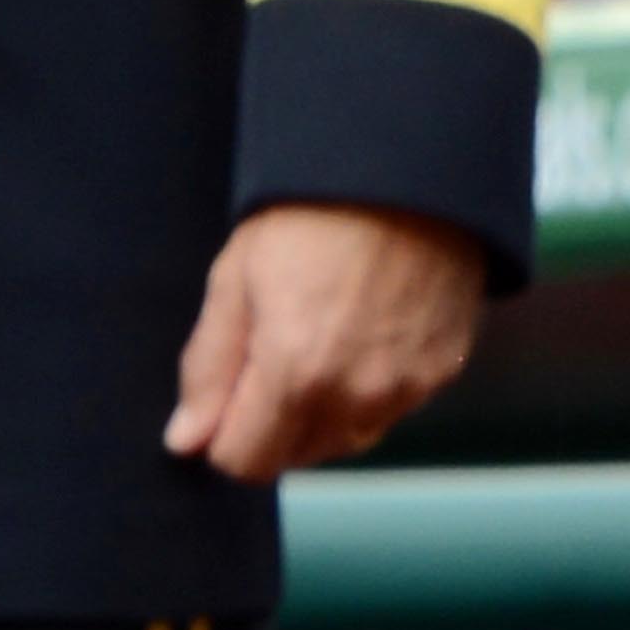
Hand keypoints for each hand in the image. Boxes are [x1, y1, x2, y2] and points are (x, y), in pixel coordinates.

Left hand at [163, 199, 485, 478]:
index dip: (224, 431)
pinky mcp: (443, 370)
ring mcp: (407, 388)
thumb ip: (208, 368)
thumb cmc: (314, 212)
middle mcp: (357, 397)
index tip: (231, 387)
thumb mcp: (237, 276)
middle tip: (277, 348)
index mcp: (296, 375)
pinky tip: (367, 331)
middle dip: (273, 423)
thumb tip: (186, 441)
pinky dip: (372, 388)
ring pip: (346, 438)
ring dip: (325, 411)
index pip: (245, 462)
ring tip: (325, 337)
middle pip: (296, 456)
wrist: (409, 167)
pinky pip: (392, 408)